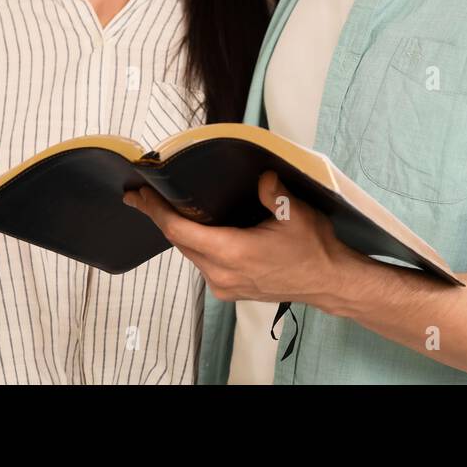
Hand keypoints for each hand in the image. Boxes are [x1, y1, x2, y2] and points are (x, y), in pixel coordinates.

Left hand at [122, 170, 361, 307]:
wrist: (328, 282)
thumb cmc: (313, 248)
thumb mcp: (295, 212)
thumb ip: (273, 192)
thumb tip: (260, 176)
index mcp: (232, 253)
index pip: (181, 230)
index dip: (156, 211)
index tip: (138, 196)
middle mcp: (221, 273)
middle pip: (180, 242)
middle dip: (159, 217)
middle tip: (140, 196)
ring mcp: (224, 285)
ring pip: (190, 254)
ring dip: (176, 231)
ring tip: (162, 209)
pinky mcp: (229, 290)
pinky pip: (202, 263)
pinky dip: (193, 244)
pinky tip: (192, 230)